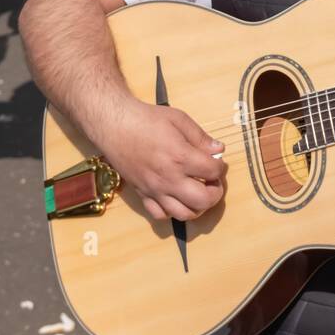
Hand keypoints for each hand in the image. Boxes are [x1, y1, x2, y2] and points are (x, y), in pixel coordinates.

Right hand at [99, 99, 227, 222]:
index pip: (213, 171)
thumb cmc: (146, 119)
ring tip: (198, 193)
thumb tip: (219, 150)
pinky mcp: (142, 194)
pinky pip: (160, 215)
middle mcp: (169, 178)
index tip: (217, 161)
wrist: (114, 125)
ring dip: (197, 207)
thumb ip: (201, 137)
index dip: (220, 167)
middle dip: (215, 193)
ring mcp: (155, 190)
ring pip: (184, 214)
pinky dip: (172, 211)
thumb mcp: (179, 119)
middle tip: (213, 182)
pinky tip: (176, 198)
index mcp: (181, 157)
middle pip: (203, 200)